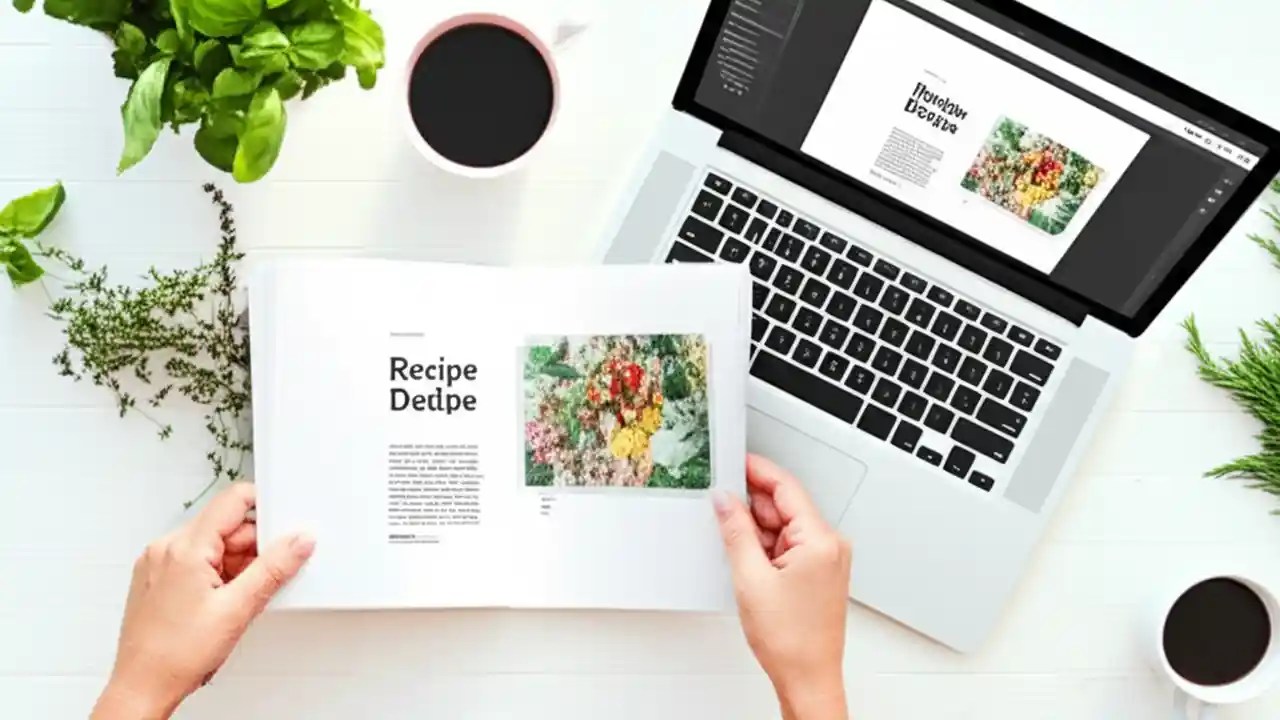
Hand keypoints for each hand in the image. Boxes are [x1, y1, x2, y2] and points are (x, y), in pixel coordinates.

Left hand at [92, 483, 314, 719]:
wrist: (142, 688)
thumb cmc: (175, 656)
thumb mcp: (238, 609)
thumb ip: (274, 569)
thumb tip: (298, 542)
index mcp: (184, 548)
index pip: (233, 500)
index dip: (264, 511)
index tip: (282, 531)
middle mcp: (165, 548)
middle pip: (225, 525)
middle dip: (252, 548)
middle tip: (261, 580)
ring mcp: (157, 563)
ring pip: (211, 544)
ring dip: (234, 565)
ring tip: (235, 601)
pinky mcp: (156, 577)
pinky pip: (195, 560)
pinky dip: (216, 575)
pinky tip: (221, 603)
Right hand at [713, 454, 850, 719]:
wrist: (808, 679)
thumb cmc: (791, 641)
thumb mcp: (751, 579)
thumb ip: (736, 531)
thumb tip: (724, 500)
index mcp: (821, 540)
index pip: (787, 487)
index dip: (757, 471)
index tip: (735, 461)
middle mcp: (830, 545)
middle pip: (784, 505)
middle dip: (751, 506)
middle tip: (719, 506)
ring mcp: (826, 559)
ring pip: (783, 526)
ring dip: (756, 531)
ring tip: (734, 550)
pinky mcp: (818, 572)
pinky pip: (788, 545)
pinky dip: (765, 547)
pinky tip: (747, 561)